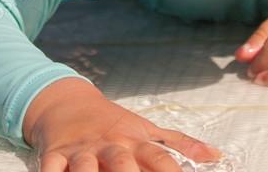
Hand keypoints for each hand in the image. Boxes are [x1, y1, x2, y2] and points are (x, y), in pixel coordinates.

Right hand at [24, 77, 223, 170]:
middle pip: (122, 161)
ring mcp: (81, 149)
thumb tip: (216, 156)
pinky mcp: (55, 154)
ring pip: (84, 166)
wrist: (68, 103)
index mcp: (135, 140)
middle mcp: (110, 144)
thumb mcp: (147, 128)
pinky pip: (51, 168)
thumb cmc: (114, 122)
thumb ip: (180, 144)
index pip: (158, 157)